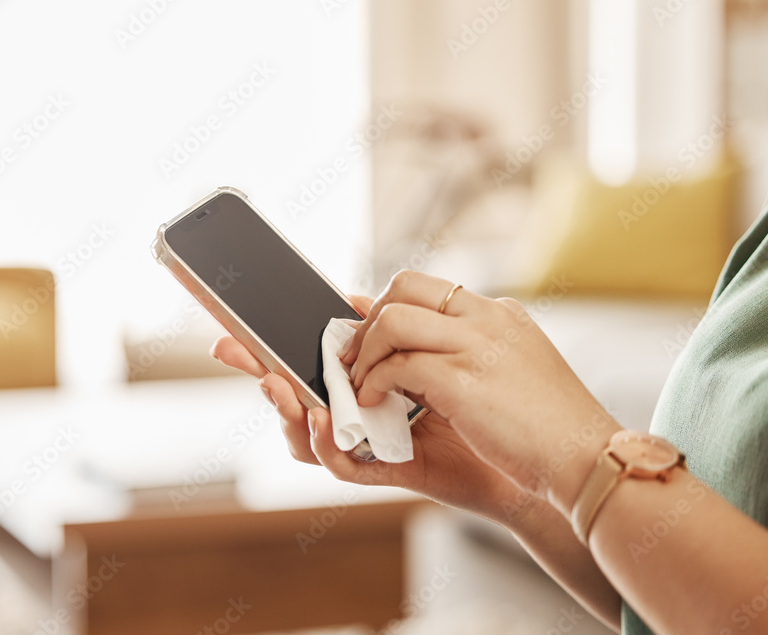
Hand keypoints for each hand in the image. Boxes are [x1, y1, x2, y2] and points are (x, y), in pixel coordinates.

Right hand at [210, 295, 541, 525]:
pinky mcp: (387, 469)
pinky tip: (325, 420)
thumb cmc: (488, 400)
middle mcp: (361, 410)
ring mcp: (370, 441)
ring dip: (287, 410)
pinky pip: (345, 464)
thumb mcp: (436, 349)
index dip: (266, 348)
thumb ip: (390, 329)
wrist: (538, 452)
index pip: (307, 361)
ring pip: (308, 433)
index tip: (228, 329)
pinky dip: (328, 445)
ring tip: (280, 387)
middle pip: (295, 395)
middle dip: (259, 371)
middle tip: (229, 350)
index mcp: (368, 379)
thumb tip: (353, 298)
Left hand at [340, 271, 620, 513]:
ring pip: (394, 320)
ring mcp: (476, 345)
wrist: (589, 461)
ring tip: (360, 383)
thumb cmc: (551, 431)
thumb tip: (414, 351)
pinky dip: (374, 382)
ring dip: (366, 352)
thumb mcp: (513, 374)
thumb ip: (470, 354)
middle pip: (404, 287)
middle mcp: (488, 319)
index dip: (390, 307)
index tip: (370, 335)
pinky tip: (371, 402)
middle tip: (354, 357)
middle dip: (370, 320)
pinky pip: (398, 365)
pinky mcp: (462, 380)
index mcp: (501, 315)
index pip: (429, 288)